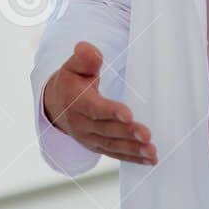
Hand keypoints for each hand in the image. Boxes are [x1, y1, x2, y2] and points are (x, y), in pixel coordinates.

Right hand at [43, 42, 155, 163]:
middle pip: (106, 130)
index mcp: (75, 102)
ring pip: (112, 145)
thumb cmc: (71, 82)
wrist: (56, 105)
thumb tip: (87, 48)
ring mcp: (88, 138)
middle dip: (127, 133)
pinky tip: (149, 160)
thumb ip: (84, 58)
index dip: (110, 111)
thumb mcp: (73, 66)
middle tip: (147, 135)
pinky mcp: (97, 146)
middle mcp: (81, 123)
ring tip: (152, 152)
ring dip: (133, 150)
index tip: (128, 115)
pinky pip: (115, 153)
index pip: (94, 108)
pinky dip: (132, 158)